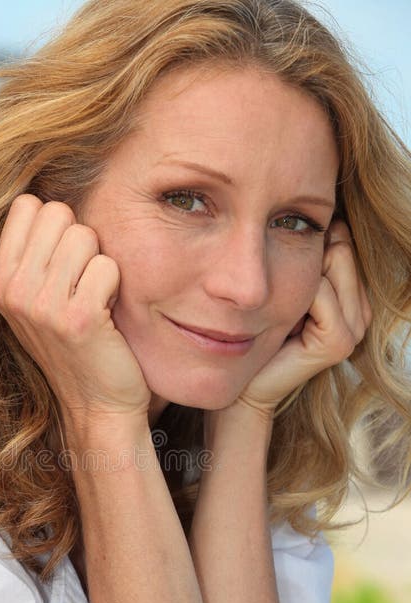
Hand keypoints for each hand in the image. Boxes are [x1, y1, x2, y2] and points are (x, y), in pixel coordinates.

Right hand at [0, 195, 150, 424]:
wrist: (97, 404)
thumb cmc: (75, 345)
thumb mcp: (37, 299)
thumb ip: (34, 252)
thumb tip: (48, 196)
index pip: (28, 205)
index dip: (57, 226)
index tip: (63, 265)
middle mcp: (12, 291)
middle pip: (58, 212)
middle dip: (80, 240)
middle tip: (81, 283)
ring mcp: (42, 306)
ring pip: (84, 235)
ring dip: (99, 263)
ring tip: (93, 298)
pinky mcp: (78, 318)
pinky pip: (108, 265)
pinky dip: (115, 285)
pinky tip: (106, 314)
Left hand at [235, 220, 371, 417]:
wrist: (246, 384)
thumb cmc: (256, 335)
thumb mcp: (281, 287)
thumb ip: (302, 255)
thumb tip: (310, 215)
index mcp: (351, 296)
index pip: (342, 239)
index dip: (308, 245)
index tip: (279, 271)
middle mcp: (360, 310)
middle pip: (341, 246)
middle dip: (304, 260)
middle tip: (277, 295)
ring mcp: (355, 327)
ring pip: (334, 262)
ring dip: (299, 279)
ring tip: (279, 309)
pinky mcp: (339, 342)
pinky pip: (320, 291)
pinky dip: (297, 297)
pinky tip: (282, 320)